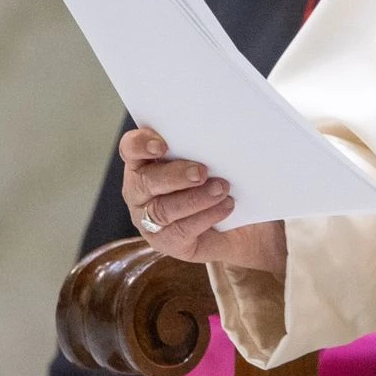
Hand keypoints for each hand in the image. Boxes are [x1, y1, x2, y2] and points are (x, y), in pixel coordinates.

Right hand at [120, 126, 286, 272]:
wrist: (244, 223)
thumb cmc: (223, 180)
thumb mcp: (215, 160)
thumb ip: (206, 148)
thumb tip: (222, 133)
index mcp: (146, 162)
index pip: (131, 149)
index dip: (140, 145)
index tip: (162, 145)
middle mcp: (141, 191)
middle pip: (145, 181)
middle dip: (174, 175)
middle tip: (201, 172)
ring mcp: (149, 220)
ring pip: (162, 210)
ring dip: (194, 198)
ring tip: (222, 189)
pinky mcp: (167, 242)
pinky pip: (180, 231)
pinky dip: (205, 217)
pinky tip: (226, 206)